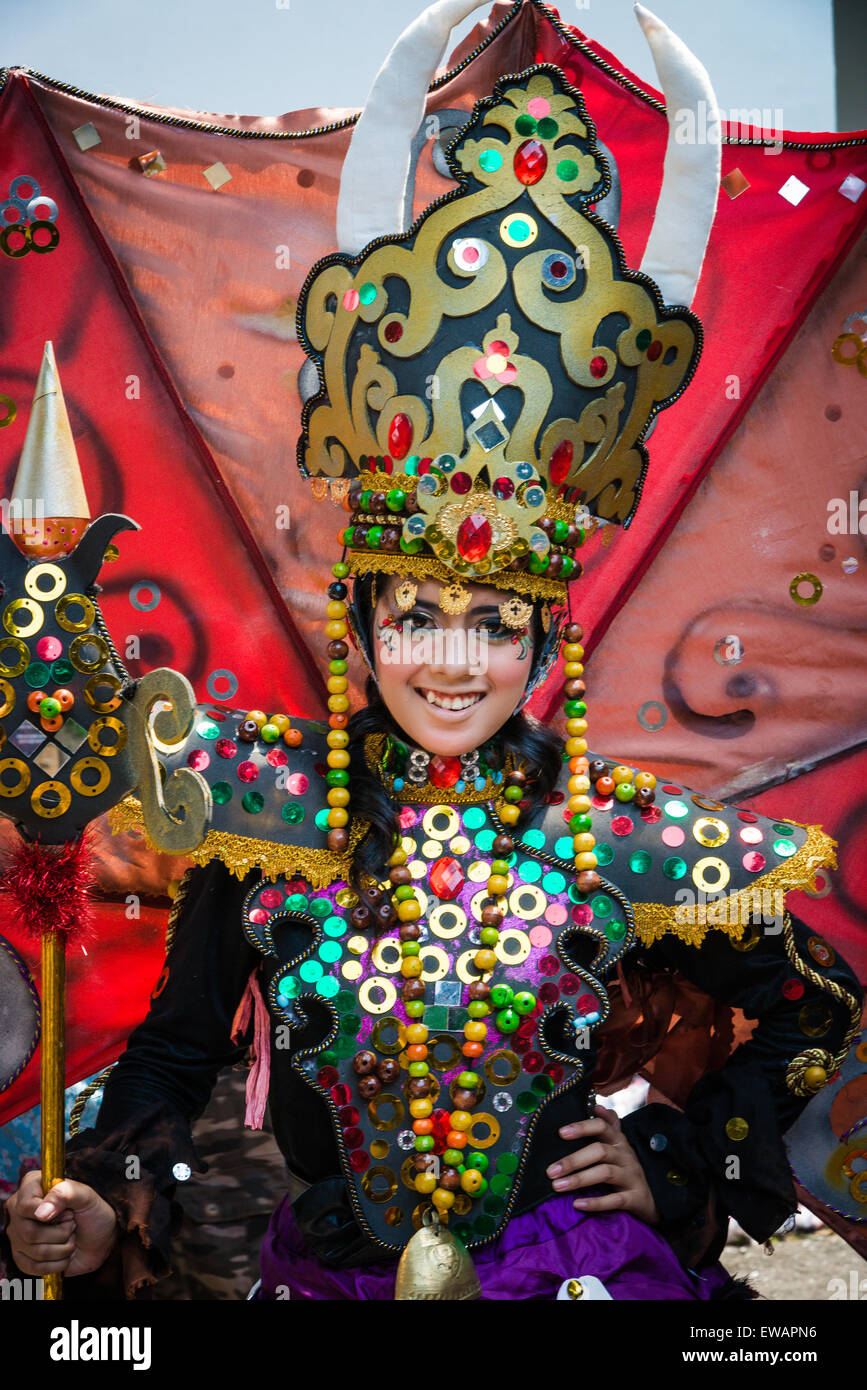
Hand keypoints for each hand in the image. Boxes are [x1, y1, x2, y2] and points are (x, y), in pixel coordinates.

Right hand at [5, 1170, 118, 1276]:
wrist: (100, 1239)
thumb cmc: (93, 1212)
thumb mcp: (86, 1196)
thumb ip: (65, 1193)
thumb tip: (40, 1213)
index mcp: (31, 1187)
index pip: (25, 1206)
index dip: (51, 1213)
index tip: (69, 1213)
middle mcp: (19, 1211)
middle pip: (29, 1232)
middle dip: (61, 1233)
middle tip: (72, 1225)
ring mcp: (18, 1235)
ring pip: (34, 1251)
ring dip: (62, 1248)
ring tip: (70, 1237)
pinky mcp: (23, 1258)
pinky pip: (33, 1268)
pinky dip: (56, 1264)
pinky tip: (64, 1253)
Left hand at [546, 1104, 660, 1226]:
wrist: (652, 1200)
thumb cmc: (627, 1170)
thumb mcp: (619, 1147)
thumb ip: (609, 1126)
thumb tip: (597, 1107)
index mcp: (618, 1141)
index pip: (602, 1127)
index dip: (582, 1127)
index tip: (561, 1133)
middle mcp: (626, 1156)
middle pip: (600, 1151)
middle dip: (573, 1160)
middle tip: (550, 1171)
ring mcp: (632, 1176)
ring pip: (605, 1173)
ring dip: (579, 1179)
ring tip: (557, 1186)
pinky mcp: (636, 1198)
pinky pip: (616, 1200)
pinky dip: (596, 1202)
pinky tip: (577, 1204)